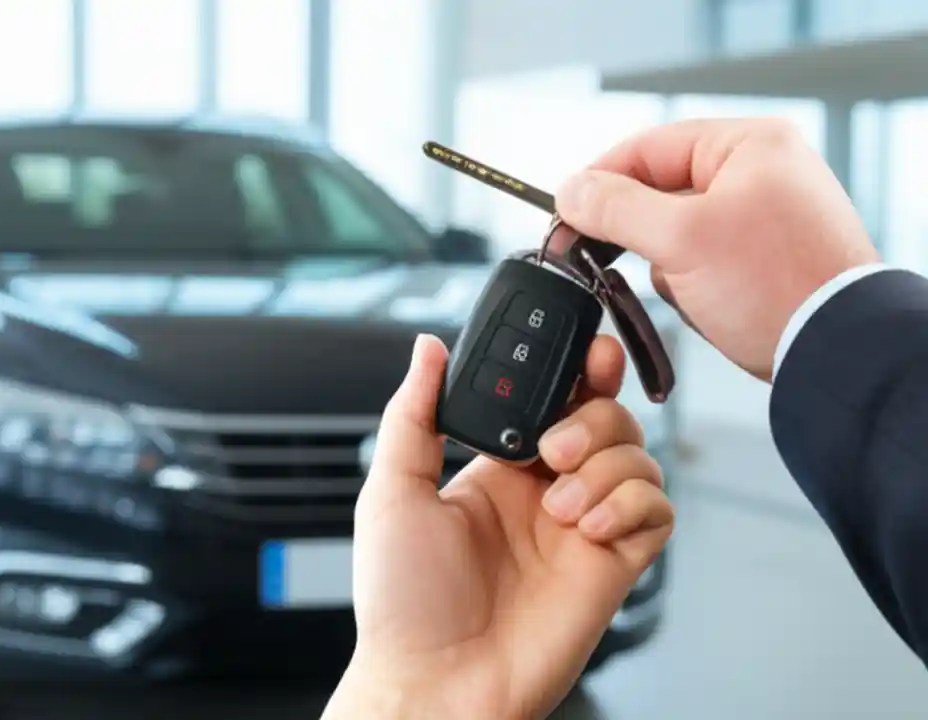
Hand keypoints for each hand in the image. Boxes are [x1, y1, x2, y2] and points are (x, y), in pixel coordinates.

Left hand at [322, 334, 673, 719]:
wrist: (435, 682)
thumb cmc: (403, 601)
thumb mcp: (392, 491)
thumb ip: (414, 413)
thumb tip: (427, 349)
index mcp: (496, 470)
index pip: (551, 399)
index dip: (574, 370)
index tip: (583, 349)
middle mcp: (544, 492)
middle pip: (605, 417)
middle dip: (594, 413)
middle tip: (555, 446)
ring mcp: (582, 527)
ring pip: (637, 457)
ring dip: (606, 464)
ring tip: (560, 504)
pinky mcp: (613, 565)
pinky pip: (657, 511)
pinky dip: (631, 503)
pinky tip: (588, 526)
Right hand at [553, 117, 879, 380]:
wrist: (835, 353)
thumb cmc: (779, 287)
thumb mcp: (680, 240)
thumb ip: (615, 209)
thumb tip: (570, 191)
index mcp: (749, 145)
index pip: (647, 147)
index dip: (598, 180)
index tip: (564, 212)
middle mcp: (761, 171)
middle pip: (660, 190)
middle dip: (640, 235)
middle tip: (603, 257)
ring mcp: (766, 216)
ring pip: (677, 231)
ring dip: (669, 265)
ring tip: (693, 290)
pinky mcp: (765, 257)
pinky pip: (702, 260)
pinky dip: (693, 284)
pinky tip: (709, 304)